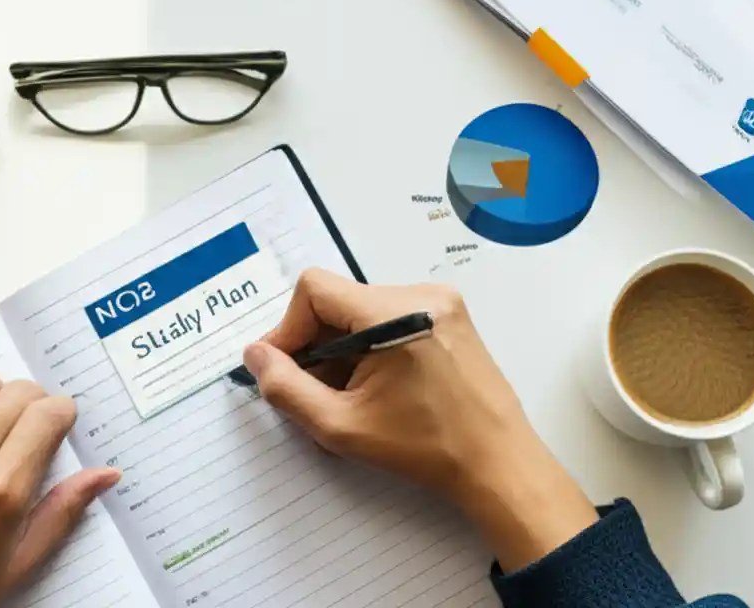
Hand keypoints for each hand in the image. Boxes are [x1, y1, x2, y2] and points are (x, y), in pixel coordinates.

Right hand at [243, 269, 596, 571]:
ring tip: (349, 391)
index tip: (283, 368)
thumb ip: (286, 388)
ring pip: (361, 307)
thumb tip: (255, 354)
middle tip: (314, 388)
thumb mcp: (341, 426)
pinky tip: (378, 383)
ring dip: (342, 344)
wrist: (497, 463)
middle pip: (338, 298)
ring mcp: (441, 301)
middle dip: (315, 341)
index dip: (288, 327)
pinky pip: (390, 315)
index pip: (314, 289)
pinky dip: (371, 343)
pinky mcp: (451, 315)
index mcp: (395, 313)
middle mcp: (421, 293)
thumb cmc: (424, 448)